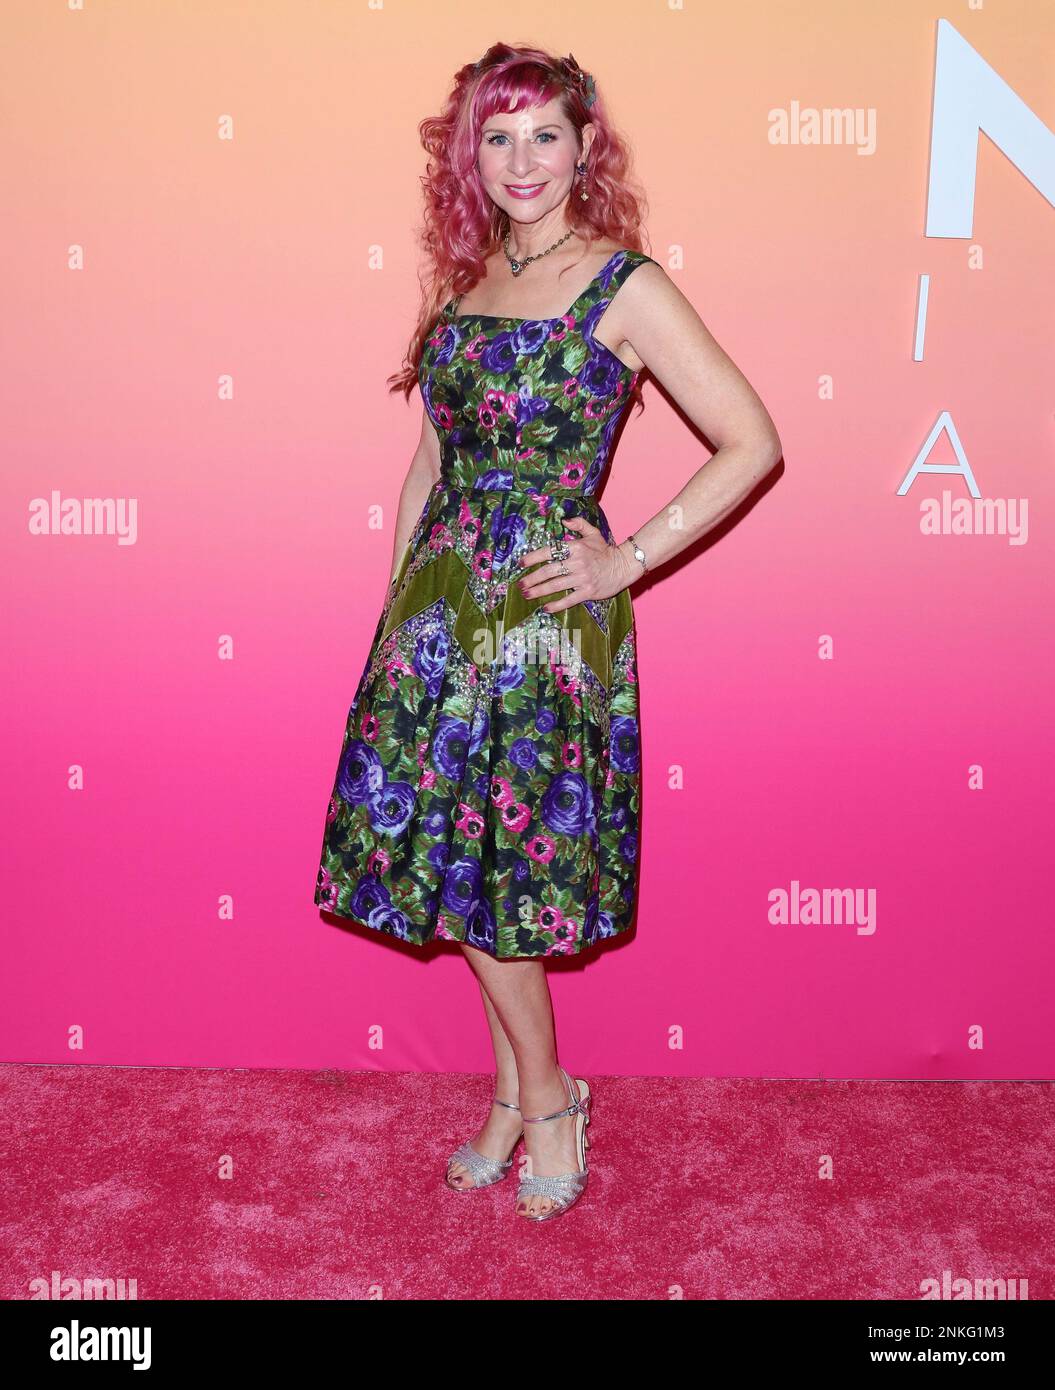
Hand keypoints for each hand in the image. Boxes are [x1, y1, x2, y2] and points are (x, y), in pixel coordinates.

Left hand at [516, 516, 638, 613]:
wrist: (624, 566)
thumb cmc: (606, 550)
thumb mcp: (593, 533)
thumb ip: (578, 524)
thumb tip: (564, 520)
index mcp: (576, 548)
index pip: (549, 551)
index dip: (533, 558)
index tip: (521, 563)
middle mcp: (577, 563)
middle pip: (549, 571)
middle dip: (532, 579)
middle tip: (520, 585)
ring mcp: (582, 578)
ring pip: (556, 586)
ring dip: (539, 591)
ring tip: (527, 595)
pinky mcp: (588, 592)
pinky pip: (569, 600)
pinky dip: (556, 605)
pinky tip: (545, 608)